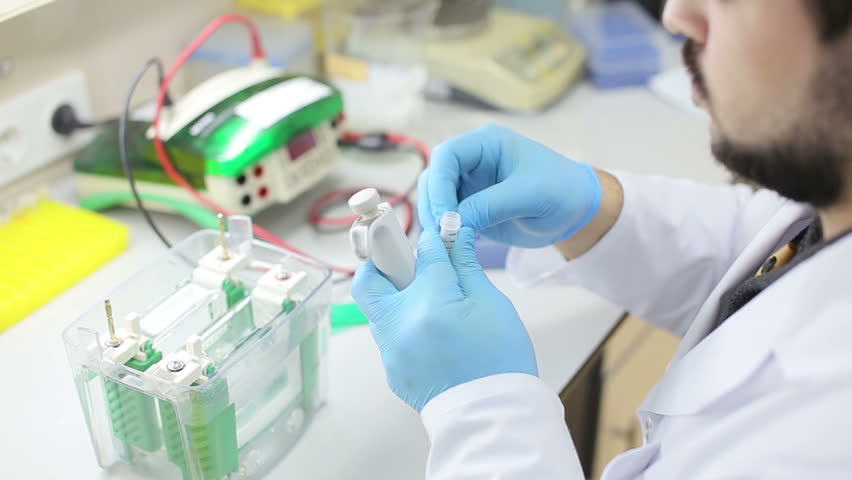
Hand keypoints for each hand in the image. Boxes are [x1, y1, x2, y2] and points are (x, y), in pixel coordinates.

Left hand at [351, 227, 538, 411]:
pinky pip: (388, 334)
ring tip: (430, 300)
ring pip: (377, 308)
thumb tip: (454, 236)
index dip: (433, 239)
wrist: (493, 416)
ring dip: (394, 295)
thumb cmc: (500, 361)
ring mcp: (391, 351)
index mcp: (429, 305)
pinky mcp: (391, 368)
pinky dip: (404, 324)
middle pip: (368, 278)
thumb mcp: (492, 305)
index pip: (423, 254)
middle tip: (408, 261)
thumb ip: (465, 267)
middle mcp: (399, 327)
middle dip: (383, 261)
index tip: (438, 233)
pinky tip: (432, 330)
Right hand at [419, 124, 601, 247]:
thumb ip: (490, 205)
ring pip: (435, 199)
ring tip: (445, 243)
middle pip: (434, 177)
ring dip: (435, 220)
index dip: (439, 184)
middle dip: (433, 205)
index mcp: (487, 144)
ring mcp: (470, 185)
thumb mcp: (530, 195)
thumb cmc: (562, 191)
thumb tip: (452, 221)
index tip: (445, 215)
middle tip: (441, 234)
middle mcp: (473, 161)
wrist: (577, 211)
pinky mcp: (471, 208)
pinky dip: (444, 231)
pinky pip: (446, 217)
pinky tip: (450, 247)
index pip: (447, 156)